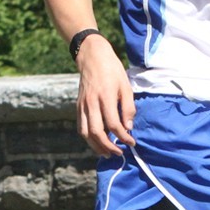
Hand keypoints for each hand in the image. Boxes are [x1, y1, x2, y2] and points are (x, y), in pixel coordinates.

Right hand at [74, 38, 135, 156]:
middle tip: (119, 153)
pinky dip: (88, 138)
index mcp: (106, 96)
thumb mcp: (126, 86)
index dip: (123, 137)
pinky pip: (81, 127)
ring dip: (96, 146)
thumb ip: (128, 108)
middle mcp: (91, 103)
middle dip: (109, 146)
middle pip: (97, 132)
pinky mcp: (78, 106)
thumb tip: (128, 127)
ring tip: (107, 153)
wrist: (92, 57)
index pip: (113, 124)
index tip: (131, 142)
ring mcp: (82, 105)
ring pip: (86, 133)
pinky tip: (97, 142)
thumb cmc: (112, 70)